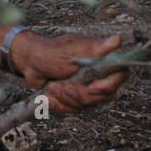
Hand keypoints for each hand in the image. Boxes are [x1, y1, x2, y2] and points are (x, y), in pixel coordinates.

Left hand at [11, 31, 127, 113]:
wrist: (30, 62)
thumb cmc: (49, 51)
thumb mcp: (70, 49)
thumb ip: (94, 48)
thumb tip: (117, 40)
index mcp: (101, 59)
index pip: (120, 76)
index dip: (108, 85)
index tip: (91, 87)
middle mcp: (99, 75)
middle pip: (103, 96)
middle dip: (80, 94)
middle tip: (61, 85)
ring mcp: (88, 88)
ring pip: (87, 105)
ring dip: (66, 99)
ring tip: (52, 86)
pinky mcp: (77, 98)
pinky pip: (74, 110)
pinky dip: (59, 105)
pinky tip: (49, 97)